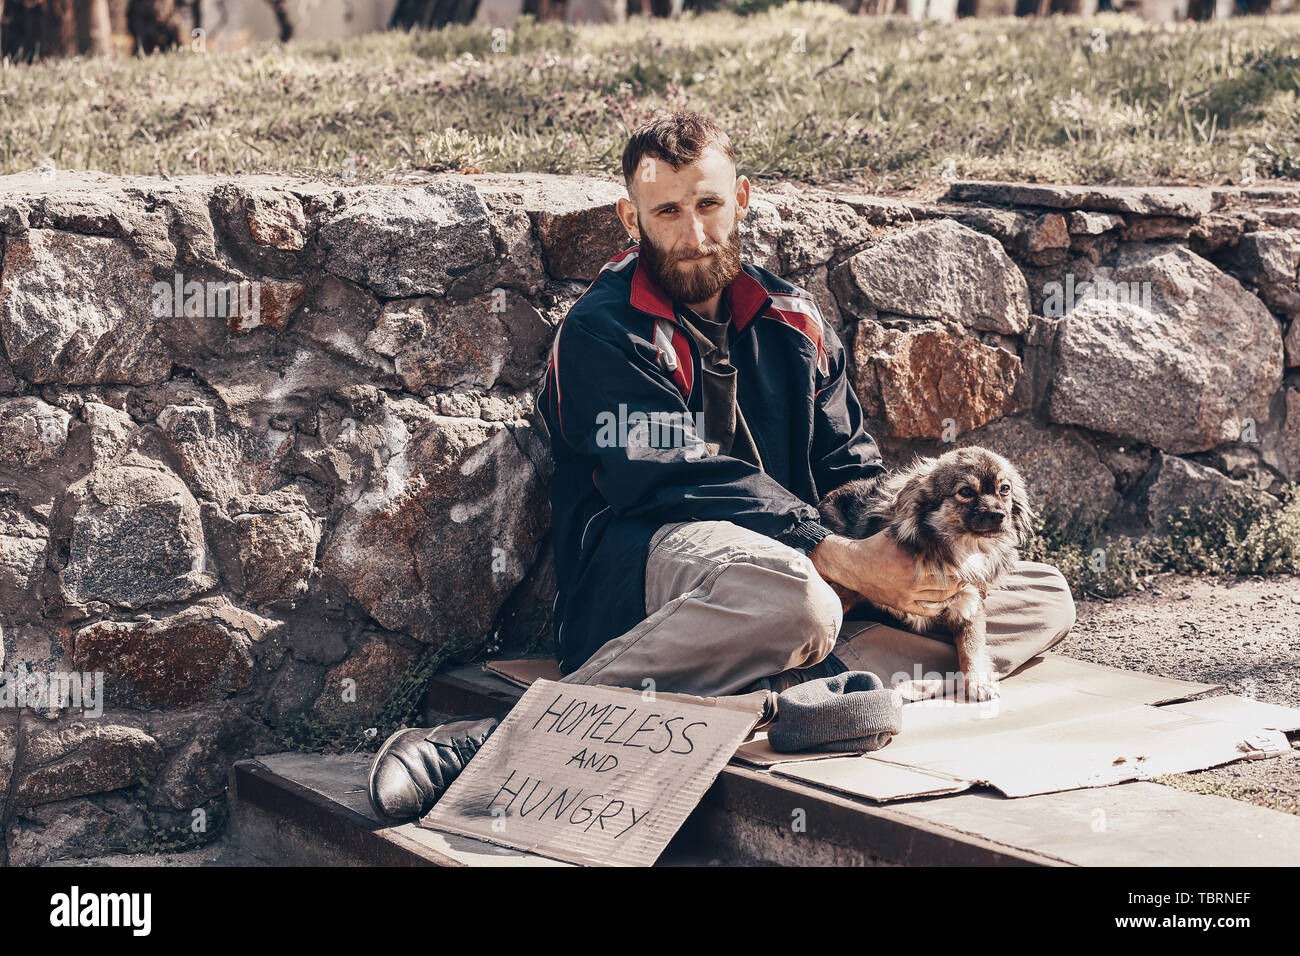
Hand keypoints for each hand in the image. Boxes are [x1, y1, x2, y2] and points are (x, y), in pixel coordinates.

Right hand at [810, 531, 959, 617]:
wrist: (853, 565)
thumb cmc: (875, 546)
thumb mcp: (896, 535)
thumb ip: (915, 533)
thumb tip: (934, 524)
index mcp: (915, 562)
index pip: (947, 566)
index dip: (960, 566)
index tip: (967, 563)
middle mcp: (914, 581)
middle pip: (949, 584)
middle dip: (960, 580)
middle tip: (967, 575)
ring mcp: (908, 595)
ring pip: (941, 598)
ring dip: (953, 593)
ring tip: (959, 586)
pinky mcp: (902, 605)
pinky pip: (927, 610)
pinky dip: (939, 606)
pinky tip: (944, 600)